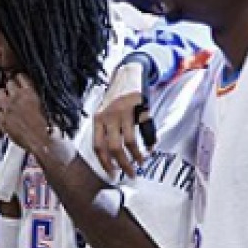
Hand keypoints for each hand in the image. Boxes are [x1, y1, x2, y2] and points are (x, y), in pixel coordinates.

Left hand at [0, 74, 56, 154]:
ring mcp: (8, 108)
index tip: (17, 81)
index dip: (18, 79)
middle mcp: (17, 97)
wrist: (41, 141)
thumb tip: (28, 92)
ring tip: (4, 101)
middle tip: (11, 92)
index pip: (20, 76)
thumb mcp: (43, 105)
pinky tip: (2, 115)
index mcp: (30, 93)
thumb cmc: (46, 126)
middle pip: (8, 83)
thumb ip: (33, 96)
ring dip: (1, 96)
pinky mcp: (3, 119)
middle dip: (9, 87)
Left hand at [93, 62, 150, 177]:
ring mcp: (123, 112)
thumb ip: (107, 130)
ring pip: (128, 141)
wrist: (128, 73)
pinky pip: (143, 130)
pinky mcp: (137, 108)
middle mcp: (108, 116)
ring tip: (140, 162)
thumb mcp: (106, 113)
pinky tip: (150, 147)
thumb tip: (112, 155)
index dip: (104, 162)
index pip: (97, 146)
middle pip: (112, 147)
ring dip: (135, 155)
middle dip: (122, 164)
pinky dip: (148, 141)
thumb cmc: (116, 96)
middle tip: (130, 174)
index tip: (111, 174)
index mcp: (98, 119)